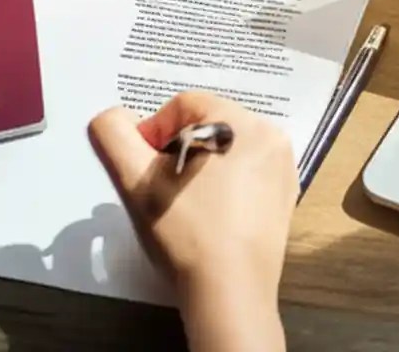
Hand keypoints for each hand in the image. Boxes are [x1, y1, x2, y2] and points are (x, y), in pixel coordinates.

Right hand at [88, 92, 296, 351]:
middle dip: (176, 150)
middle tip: (162, 190)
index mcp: (242, 122)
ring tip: (185, 205)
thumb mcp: (134, 180)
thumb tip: (115, 118)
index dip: (153, 133)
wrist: (228, 292)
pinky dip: (224, 186)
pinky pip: (245, 174)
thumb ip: (113, 134)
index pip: (183, 106)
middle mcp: (272, 136)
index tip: (144, 171)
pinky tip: (210, 217)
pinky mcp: (285, 197)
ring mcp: (283, 168)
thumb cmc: (184, 231)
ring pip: (225, 150)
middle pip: (206, 125)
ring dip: (199, 168)